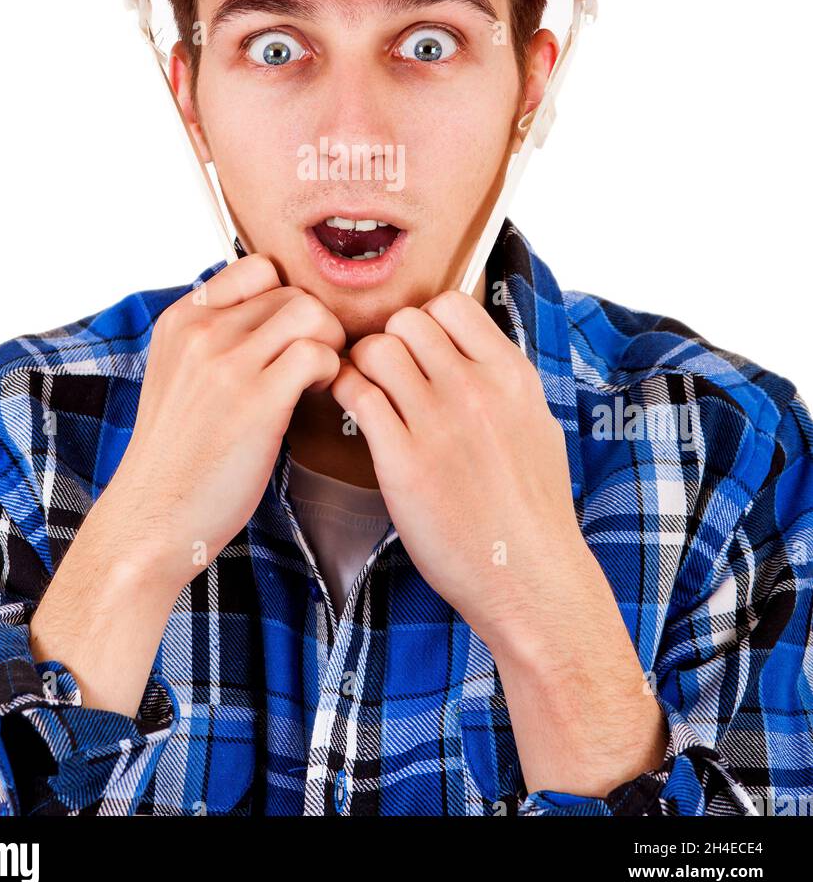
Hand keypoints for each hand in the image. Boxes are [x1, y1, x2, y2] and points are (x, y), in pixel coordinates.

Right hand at [108, 253, 344, 592]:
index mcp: (181, 321)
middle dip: (314, 326)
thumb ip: (213, 342)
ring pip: (310, 313)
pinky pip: (318, 354)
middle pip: (291, 291)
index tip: (287, 337)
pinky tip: (318, 397)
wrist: (150, 519)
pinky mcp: (256, 400)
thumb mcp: (177, 378)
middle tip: (312, 365)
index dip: (286, 298)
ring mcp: (227, 363)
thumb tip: (270, 320)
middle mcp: (202, 332)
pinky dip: (332, 372)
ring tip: (317, 378)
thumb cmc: (175, 458)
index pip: (257, 268)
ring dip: (328, 343)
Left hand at [330, 289, 586, 653]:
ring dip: (362, 366)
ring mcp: (438, 423)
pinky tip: (355, 414)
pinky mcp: (403, 461)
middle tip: (388, 374)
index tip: (421, 351)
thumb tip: (469, 351)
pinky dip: (345, 395)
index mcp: (511, 375)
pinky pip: (357, 395)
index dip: (426, 321)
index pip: (451, 304)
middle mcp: (475, 389)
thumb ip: (501, 383)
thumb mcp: (537, 425)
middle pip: (406, 320)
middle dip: (390, 341)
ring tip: (369, 393)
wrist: (529, 577)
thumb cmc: (533, 509)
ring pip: (376, 350)